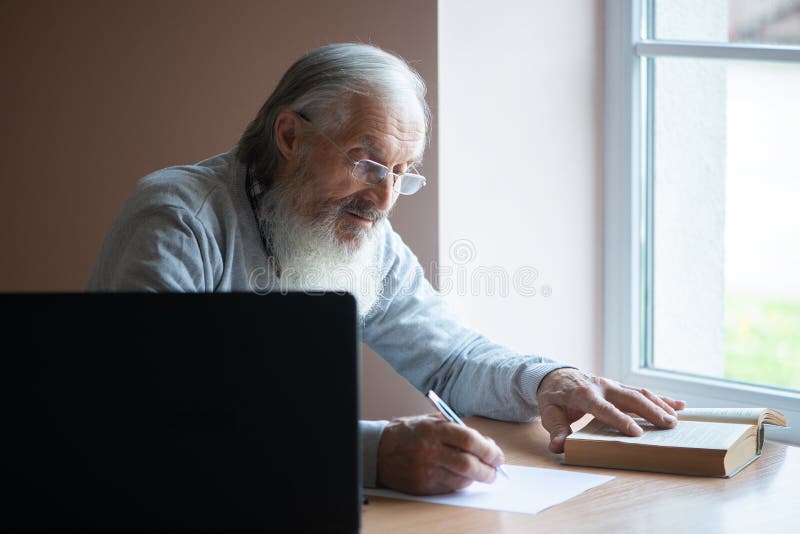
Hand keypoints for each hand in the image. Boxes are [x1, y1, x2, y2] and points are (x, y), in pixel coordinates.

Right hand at [376, 413, 504, 494]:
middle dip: (488, 469)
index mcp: (433, 430)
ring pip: (461, 479)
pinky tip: (462, 478)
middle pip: (468, 464)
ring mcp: (424, 470)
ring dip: (476, 478)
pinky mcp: (421, 486)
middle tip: (495, 470)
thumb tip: (484, 443)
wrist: (378, 450)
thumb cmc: (408, 434)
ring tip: (481, 474)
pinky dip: (461, 484)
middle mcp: (429, 450)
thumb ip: (455, 429)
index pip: (469, 440)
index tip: (497, 455)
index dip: (488, 449)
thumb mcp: (429, 421)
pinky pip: (449, 488)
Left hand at [536, 368, 685, 452]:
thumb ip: (556, 430)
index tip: (637, 433)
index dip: (621, 420)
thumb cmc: (554, 398)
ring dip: (659, 405)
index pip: (605, 408)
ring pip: (639, 393)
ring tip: (676, 420)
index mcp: (584, 395)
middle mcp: (602, 387)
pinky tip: (680, 405)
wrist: (555, 376)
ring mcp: (613, 385)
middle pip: (629, 398)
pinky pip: (642, 391)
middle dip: (650, 411)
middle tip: (668, 426)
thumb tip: (559, 447)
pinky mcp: (619, 387)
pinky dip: (661, 398)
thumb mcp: (549, 413)